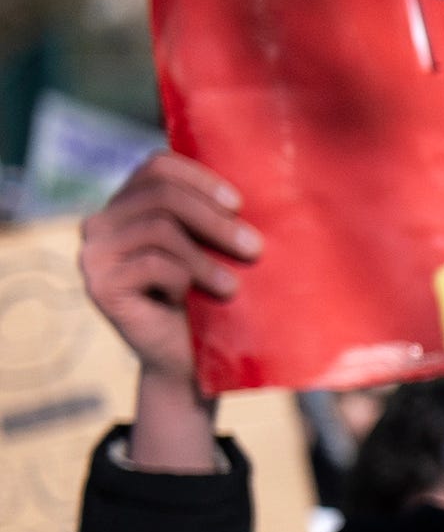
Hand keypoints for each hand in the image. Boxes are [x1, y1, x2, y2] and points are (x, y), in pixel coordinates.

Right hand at [80, 152, 258, 473]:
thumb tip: (262, 171)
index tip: (240, 205)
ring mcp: (93, 255)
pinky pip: (154, 264)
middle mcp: (101, 224)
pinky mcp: (99, 286)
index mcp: (128, 205)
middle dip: (214, 219)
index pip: (157, 168)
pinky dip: (185, 279)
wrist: (191, 363)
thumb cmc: (212, 300)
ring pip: (160, 228)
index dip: (200, 179)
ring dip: (206, 256)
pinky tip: (194, 299)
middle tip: (255, 249)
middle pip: (161, 195)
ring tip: (232, 286)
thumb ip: (218, 213)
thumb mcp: (216, 249)